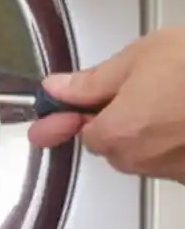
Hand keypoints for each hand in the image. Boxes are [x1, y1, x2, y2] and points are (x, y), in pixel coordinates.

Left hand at [30, 27, 184, 180]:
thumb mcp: (140, 57)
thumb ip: (92, 81)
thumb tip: (57, 90)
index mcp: (119, 133)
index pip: (84, 134)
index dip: (80, 114)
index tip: (65, 110)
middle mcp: (147, 160)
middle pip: (117, 146)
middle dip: (123, 119)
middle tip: (146, 85)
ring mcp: (179, 171)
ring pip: (151, 153)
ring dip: (156, 130)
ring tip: (180, 94)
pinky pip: (180, 158)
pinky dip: (182, 138)